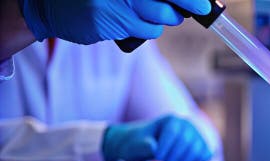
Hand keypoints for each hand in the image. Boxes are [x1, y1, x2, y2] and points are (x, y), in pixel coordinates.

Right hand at [17, 0, 211, 43]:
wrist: (49, 6)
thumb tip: (185, 3)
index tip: (203, 5)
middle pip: (169, 4)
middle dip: (183, 9)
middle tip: (188, 9)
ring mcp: (116, 2)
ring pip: (161, 18)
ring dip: (161, 20)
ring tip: (143, 13)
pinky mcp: (111, 22)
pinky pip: (146, 31)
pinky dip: (145, 30)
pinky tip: (129, 23)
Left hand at [103, 115, 212, 160]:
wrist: (149, 149)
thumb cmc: (141, 146)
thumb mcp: (135, 144)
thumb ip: (142, 146)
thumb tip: (153, 147)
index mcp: (171, 120)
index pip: (173, 132)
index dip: (165, 148)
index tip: (157, 159)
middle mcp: (187, 125)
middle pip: (186, 142)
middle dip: (173, 158)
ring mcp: (197, 136)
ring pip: (196, 151)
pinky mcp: (203, 148)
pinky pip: (203, 157)